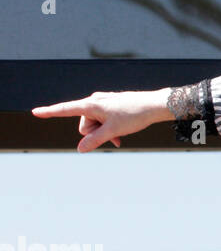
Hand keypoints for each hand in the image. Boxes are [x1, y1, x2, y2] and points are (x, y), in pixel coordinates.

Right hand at [31, 89, 172, 152]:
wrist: (155, 105)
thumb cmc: (134, 115)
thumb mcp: (113, 131)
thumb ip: (94, 140)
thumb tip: (80, 149)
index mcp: (91, 104)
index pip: (65, 109)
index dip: (49, 112)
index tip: (35, 112)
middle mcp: (94, 101)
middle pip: (84, 125)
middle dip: (95, 134)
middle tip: (113, 135)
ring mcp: (103, 103)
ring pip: (94, 125)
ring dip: (104, 133)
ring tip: (120, 134)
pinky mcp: (110, 106)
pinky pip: (103, 122)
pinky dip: (109, 129)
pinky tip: (120, 135)